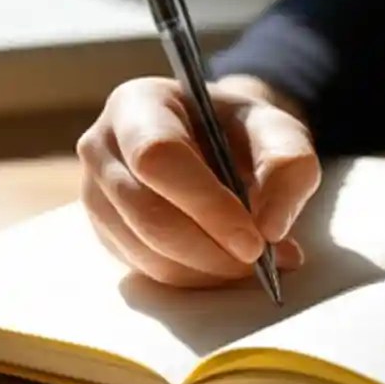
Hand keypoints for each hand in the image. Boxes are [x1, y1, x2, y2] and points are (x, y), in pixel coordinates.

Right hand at [76, 75, 319, 286]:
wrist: (212, 143)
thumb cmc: (238, 132)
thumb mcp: (277, 131)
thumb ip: (288, 165)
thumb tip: (271, 228)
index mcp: (137, 105)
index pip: (157, 158)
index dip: (206, 205)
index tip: (254, 240)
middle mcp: (102, 148)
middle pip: (147, 213)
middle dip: (210, 249)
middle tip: (260, 261)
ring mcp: (96, 194)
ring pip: (146, 251)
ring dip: (207, 270)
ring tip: (252, 263)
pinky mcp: (106, 233)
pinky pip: (147, 270)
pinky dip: (193, 278)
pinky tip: (225, 264)